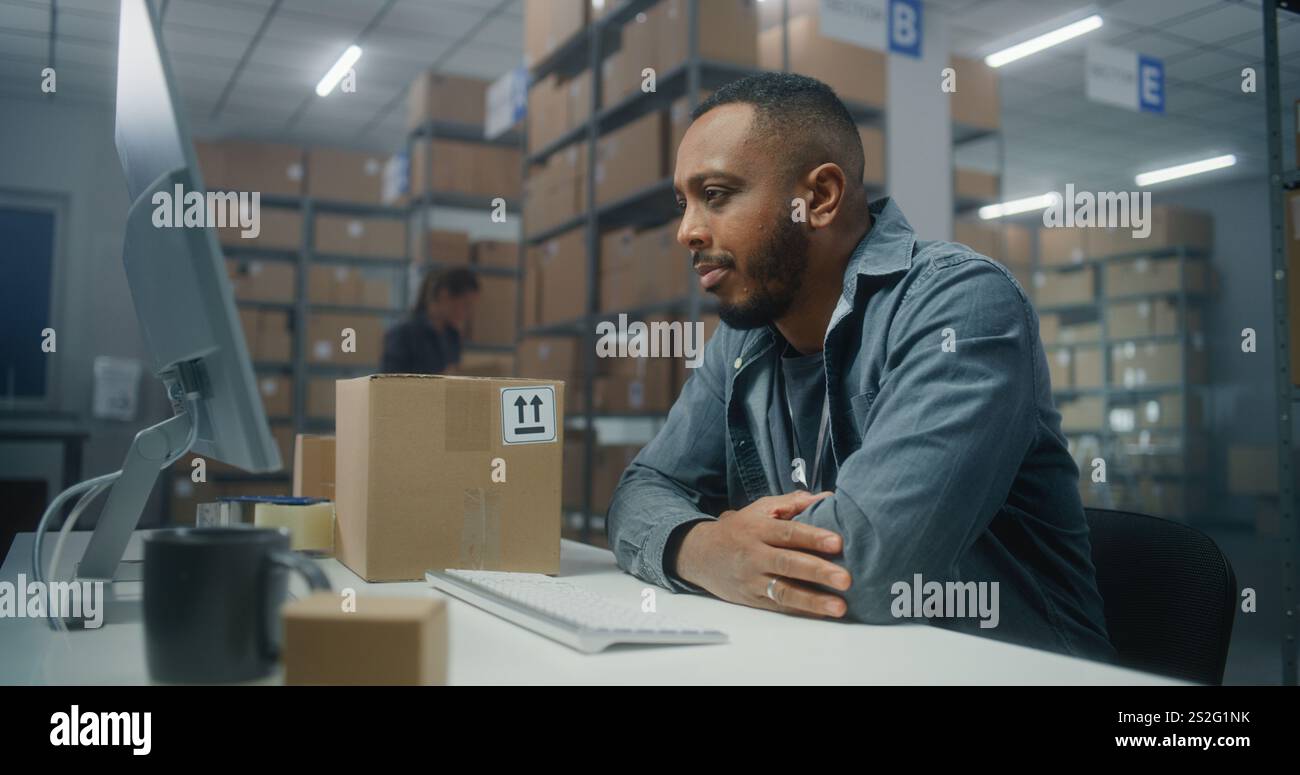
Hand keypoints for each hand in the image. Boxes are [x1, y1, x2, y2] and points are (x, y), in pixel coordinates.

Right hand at [674, 491, 850, 618]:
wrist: (699, 554)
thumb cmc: (738, 529)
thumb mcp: (760, 508)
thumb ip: (792, 503)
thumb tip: (826, 497)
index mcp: (758, 529)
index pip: (787, 532)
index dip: (813, 537)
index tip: (837, 542)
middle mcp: (754, 555)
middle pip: (788, 563)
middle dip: (818, 571)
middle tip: (846, 579)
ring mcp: (752, 580)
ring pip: (784, 591)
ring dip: (813, 601)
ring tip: (839, 606)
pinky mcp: (753, 599)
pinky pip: (779, 606)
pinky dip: (802, 610)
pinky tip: (823, 613)